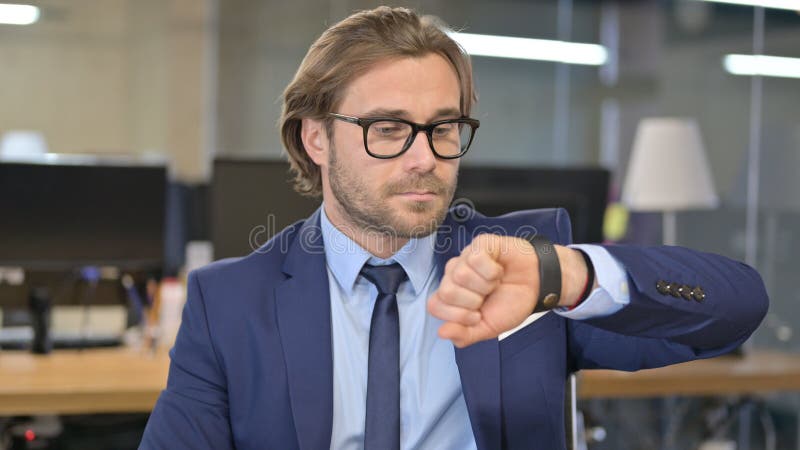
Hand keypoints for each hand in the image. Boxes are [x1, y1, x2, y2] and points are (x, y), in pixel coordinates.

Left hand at [427, 234, 588, 347]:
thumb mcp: (488, 328)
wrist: (537, 288)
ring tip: (495, 283)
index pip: (434, 306)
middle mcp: (453, 274)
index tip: (478, 315)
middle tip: (488, 296)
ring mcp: (465, 257)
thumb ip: (465, 335)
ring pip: (461, 274)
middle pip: (446, 291)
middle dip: (473, 300)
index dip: (459, 315)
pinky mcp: (480, 244)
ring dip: (486, 285)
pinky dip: (492, 270)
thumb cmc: (510, 303)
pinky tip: (499, 270)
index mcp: (450, 296)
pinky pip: (475, 257)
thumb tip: (441, 333)